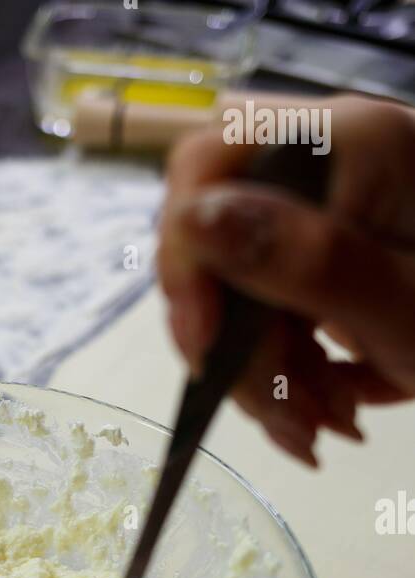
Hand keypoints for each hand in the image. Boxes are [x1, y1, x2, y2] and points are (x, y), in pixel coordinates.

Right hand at [158, 95, 414, 463]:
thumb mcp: (401, 311)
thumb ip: (302, 263)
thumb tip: (195, 223)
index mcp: (351, 149)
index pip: (206, 170)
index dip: (186, 260)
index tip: (208, 347)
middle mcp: (330, 167)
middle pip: (215, 248)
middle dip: (237, 348)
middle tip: (289, 417)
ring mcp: (329, 216)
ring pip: (237, 296)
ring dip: (266, 378)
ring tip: (325, 427)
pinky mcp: (332, 260)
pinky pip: (271, 315)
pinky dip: (288, 375)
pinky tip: (330, 409)